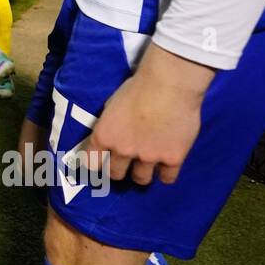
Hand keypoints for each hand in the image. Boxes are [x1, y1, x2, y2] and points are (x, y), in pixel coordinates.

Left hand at [81, 44, 213, 185]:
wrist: (169, 84)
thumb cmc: (138, 87)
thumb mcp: (112, 105)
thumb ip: (110, 124)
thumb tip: (112, 134)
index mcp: (104, 136)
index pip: (92, 164)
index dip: (97, 165)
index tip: (102, 165)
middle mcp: (122, 150)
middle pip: (117, 174)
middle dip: (120, 170)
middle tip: (127, 164)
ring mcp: (148, 157)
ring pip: (142, 179)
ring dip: (142, 174)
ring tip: (148, 166)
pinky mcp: (172, 159)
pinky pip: (167, 178)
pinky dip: (166, 174)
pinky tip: (167, 168)